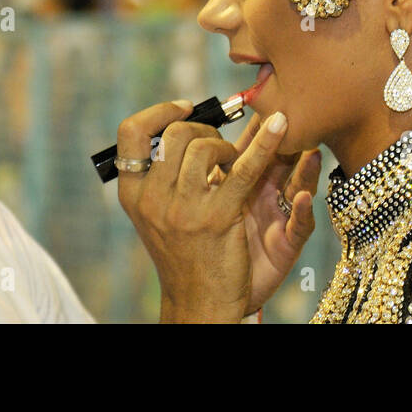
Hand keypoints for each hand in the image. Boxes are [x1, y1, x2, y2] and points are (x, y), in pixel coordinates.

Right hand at [115, 100, 298, 322]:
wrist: (200, 303)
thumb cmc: (182, 254)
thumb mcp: (156, 215)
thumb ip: (162, 175)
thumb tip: (181, 123)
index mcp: (133, 194)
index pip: (131, 133)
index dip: (159, 112)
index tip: (184, 108)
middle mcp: (152, 200)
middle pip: (176, 134)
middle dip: (203, 130)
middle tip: (218, 144)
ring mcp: (184, 209)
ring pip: (204, 146)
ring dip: (225, 145)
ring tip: (233, 160)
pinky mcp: (219, 217)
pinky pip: (244, 169)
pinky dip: (265, 143)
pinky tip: (280, 125)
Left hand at [225, 114, 320, 312]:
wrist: (214, 300)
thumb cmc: (210, 249)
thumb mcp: (210, 205)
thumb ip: (217, 171)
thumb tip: (197, 131)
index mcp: (246, 184)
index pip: (256, 147)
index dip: (261, 128)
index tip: (263, 108)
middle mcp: (265, 197)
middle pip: (281, 159)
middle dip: (283, 142)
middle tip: (279, 125)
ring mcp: (279, 220)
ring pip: (297, 184)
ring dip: (302, 167)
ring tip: (307, 149)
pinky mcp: (288, 246)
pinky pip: (300, 224)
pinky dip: (302, 209)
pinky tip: (302, 196)